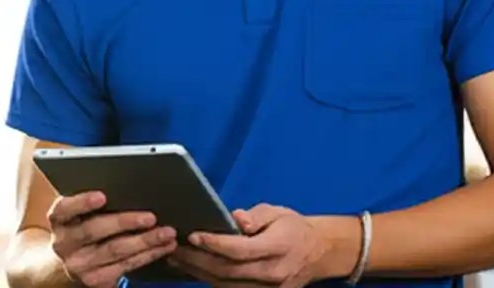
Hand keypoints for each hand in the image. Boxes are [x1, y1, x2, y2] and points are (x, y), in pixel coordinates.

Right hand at [47, 191, 178, 287]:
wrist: (68, 261)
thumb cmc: (81, 225)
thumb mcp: (78, 211)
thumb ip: (94, 200)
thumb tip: (129, 185)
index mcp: (58, 218)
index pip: (65, 208)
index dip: (82, 202)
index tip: (102, 196)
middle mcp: (63, 243)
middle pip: (94, 231)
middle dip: (125, 222)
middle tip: (151, 217)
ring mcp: (78, 265)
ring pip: (115, 251)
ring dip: (145, 242)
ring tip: (167, 232)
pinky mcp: (95, 280)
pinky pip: (125, 266)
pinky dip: (148, 255)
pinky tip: (163, 247)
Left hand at [165, 204, 358, 287]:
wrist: (320, 253)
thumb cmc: (294, 228)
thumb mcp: (278, 212)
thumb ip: (257, 215)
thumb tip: (235, 219)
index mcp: (278, 247)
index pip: (241, 250)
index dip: (215, 244)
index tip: (193, 235)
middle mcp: (273, 272)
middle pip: (228, 271)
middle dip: (197, 260)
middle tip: (173, 247)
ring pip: (226, 285)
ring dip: (198, 272)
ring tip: (176, 258)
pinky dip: (210, 280)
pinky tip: (194, 269)